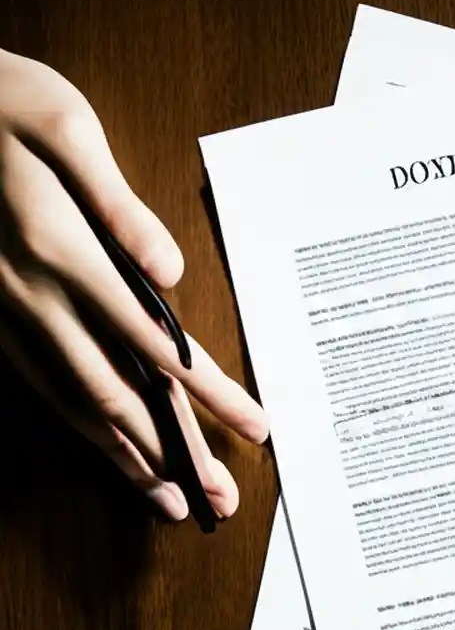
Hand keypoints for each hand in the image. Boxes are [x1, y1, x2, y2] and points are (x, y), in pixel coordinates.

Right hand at [0, 50, 268, 520]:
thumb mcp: (61, 126)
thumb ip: (117, 204)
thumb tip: (171, 270)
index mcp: (62, 252)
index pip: (156, 343)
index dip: (209, 393)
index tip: (254, 429)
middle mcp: (30, 298)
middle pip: (118, 394)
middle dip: (175, 451)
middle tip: (218, 503)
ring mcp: (3, 312)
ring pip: (71, 403)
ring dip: (125, 457)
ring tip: (167, 502)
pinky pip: (38, 384)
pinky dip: (77, 426)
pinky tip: (105, 449)